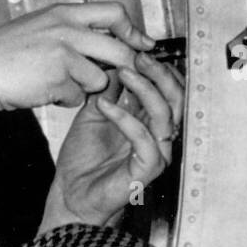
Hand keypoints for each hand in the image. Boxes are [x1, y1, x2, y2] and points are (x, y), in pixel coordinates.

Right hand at [0, 1, 154, 111]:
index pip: (114, 13)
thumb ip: (68, 29)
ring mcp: (64, 54)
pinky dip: (64, 100)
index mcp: (63, 13)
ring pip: (99, 79)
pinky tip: (43, 92)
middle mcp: (67, 30)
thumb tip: (100, 39)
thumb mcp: (37, 26)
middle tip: (118, 77)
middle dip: (123, 68)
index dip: (132, 31)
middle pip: (119, 50)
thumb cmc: (2, 53)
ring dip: (84, 88)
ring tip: (58, 84)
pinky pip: (77, 97)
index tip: (143, 44)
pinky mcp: (58, 79)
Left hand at [39, 53, 184, 231]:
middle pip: (176, 98)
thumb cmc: (83, 160)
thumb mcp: (93, 114)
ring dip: (145, 90)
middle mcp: (158, 136)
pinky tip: (104, 106)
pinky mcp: (148, 169)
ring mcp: (157, 153)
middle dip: (158, 74)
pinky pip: (145, 139)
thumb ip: (107, 91)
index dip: (158, 69)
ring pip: (166, 115)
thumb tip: (113, 61)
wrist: (70, 194)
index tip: (136, 51)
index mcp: (149, 122)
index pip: (169, 90)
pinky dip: (125, 119)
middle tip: (137, 58)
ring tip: (123, 73)